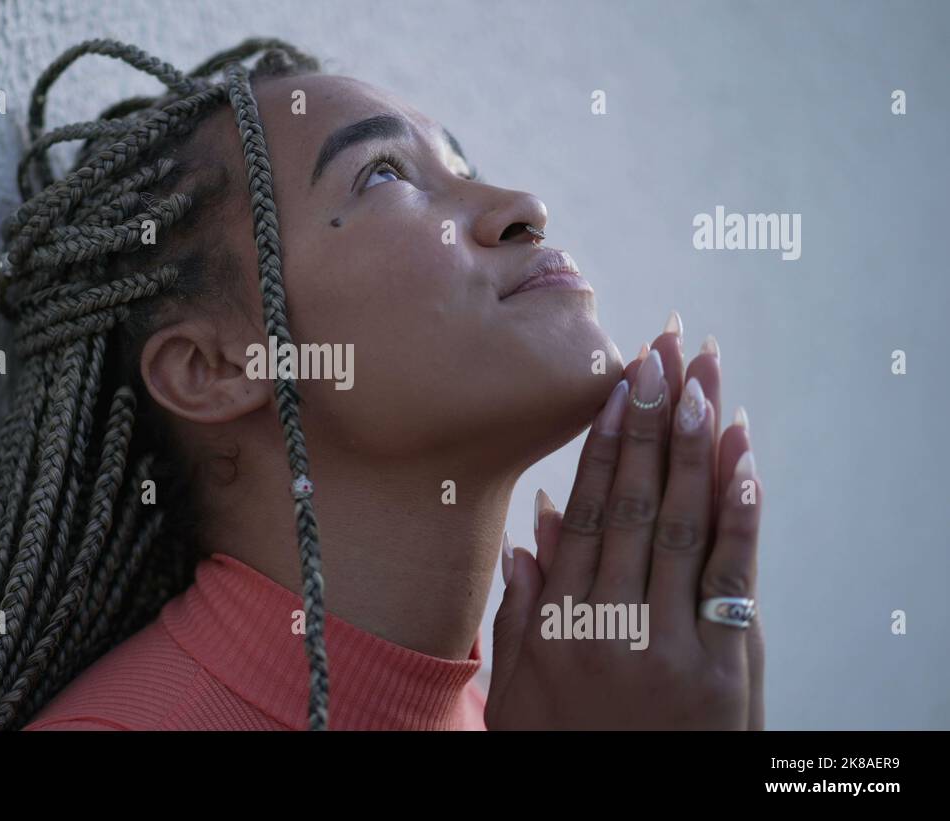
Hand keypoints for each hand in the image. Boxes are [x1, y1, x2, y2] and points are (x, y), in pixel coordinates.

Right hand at [487, 321, 764, 728]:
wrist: (628, 819)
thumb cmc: (567, 751)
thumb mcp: (517, 691)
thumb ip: (520, 611)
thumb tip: (531, 529)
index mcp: (559, 625)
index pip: (585, 514)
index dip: (605, 446)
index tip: (618, 387)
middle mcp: (612, 625)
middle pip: (635, 505)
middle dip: (651, 423)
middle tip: (660, 354)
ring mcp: (670, 644)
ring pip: (682, 527)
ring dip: (694, 447)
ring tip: (700, 382)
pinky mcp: (724, 668)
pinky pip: (731, 578)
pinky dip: (740, 515)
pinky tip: (744, 460)